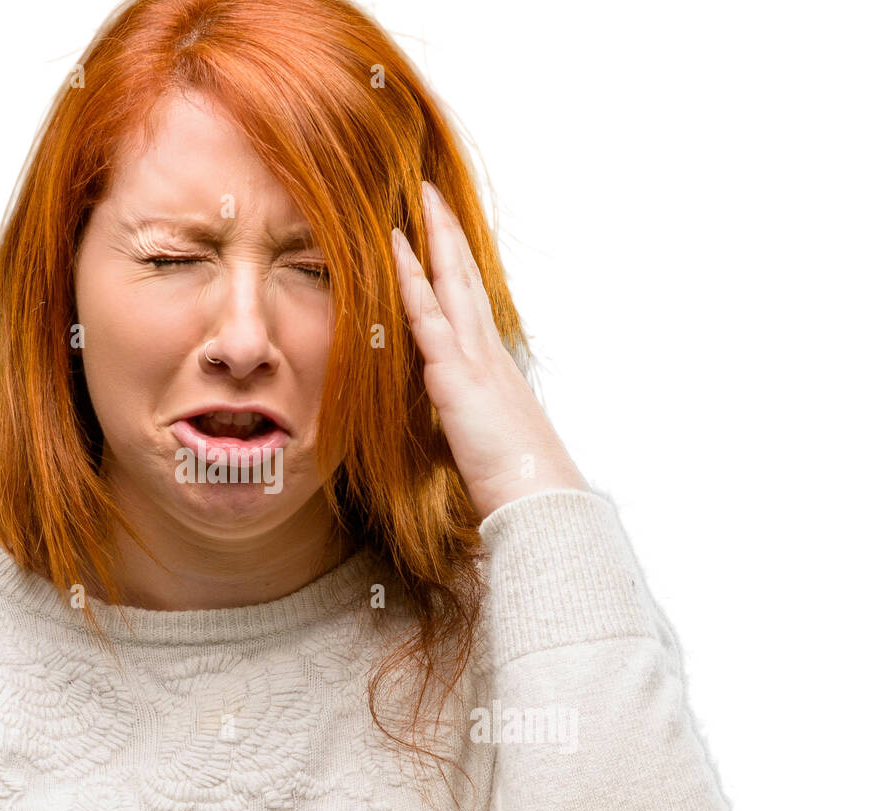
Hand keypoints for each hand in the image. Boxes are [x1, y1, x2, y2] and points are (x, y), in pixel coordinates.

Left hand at [391, 179, 589, 521]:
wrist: (536, 497)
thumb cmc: (513, 478)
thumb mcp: (485, 438)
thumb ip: (466, 416)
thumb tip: (454, 414)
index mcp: (492, 366)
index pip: (470, 303)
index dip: (456, 266)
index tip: (443, 234)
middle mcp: (486, 352)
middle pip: (465, 278)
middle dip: (448, 233)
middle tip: (432, 191)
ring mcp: (474, 358)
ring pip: (451, 284)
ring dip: (434, 238)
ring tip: (420, 197)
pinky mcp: (457, 374)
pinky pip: (429, 315)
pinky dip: (412, 279)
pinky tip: (396, 250)